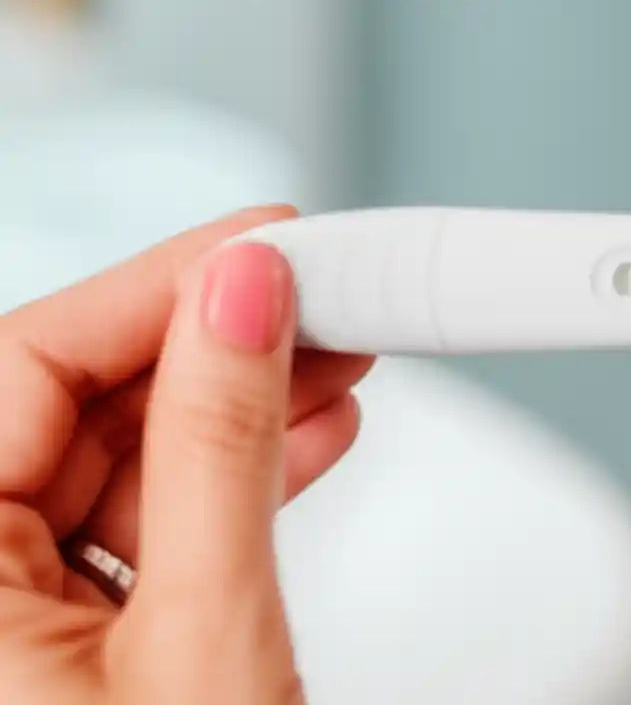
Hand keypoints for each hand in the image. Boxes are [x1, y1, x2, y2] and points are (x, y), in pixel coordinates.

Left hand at [0, 207, 371, 702]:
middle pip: (72, 409)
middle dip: (214, 346)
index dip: (156, 289)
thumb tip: (241, 298)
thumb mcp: (208, 636)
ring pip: (116, 465)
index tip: (265, 245)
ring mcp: (11, 623)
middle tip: (319, 294)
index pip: (21, 365)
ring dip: (237, 411)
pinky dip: (229, 486)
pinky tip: (306, 437)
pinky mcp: (73, 647)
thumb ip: (219, 454)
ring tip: (337, 361)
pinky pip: (140, 530)